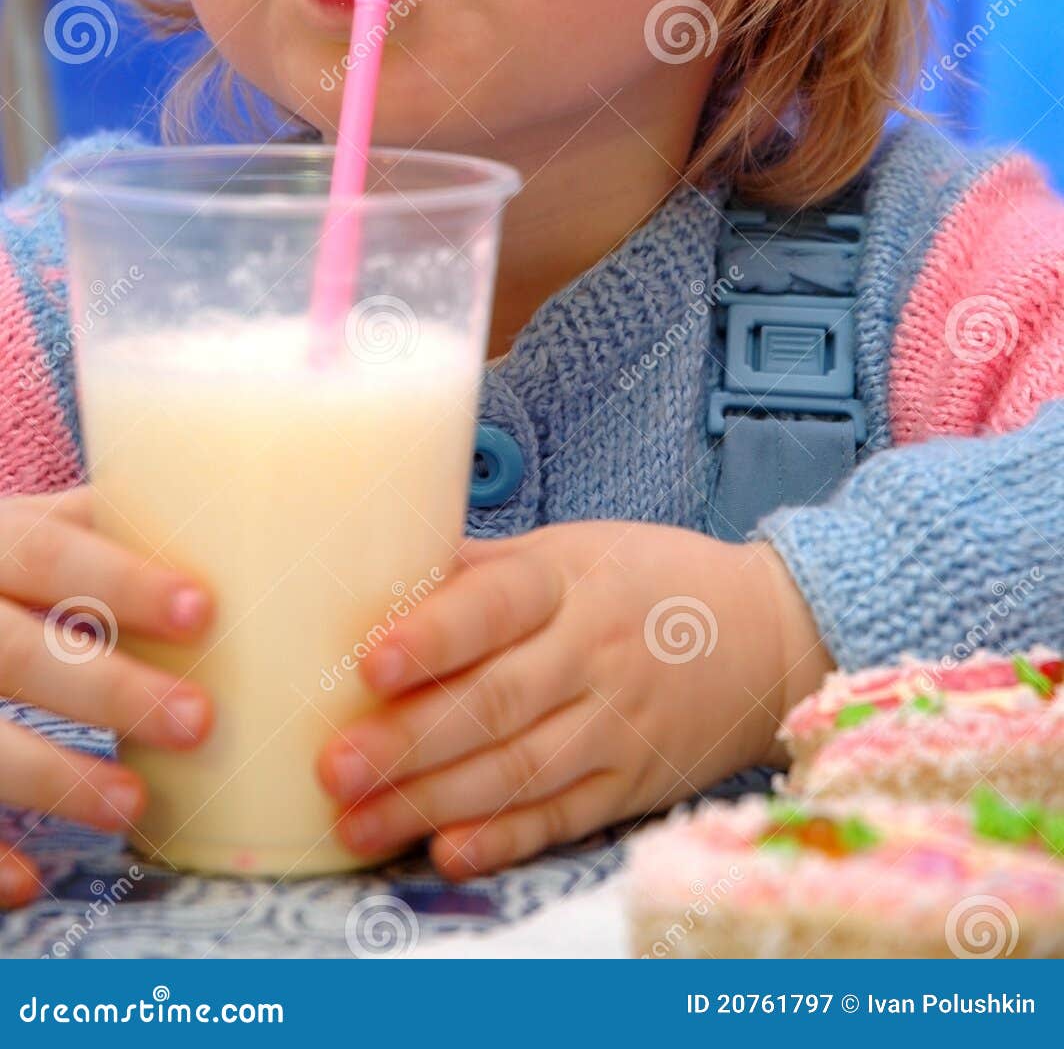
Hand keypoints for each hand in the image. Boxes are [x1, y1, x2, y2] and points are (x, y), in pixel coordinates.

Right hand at [0, 488, 213, 909]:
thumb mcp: (34, 526)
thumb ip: (110, 522)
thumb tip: (235, 512)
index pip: (54, 556)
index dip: (123, 582)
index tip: (203, 610)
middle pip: (19, 652)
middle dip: (109, 689)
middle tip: (199, 720)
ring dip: (56, 776)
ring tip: (135, 804)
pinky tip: (30, 882)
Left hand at [317, 521, 831, 878]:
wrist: (768, 632)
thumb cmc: (644, 580)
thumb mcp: (570, 549)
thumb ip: (480, 571)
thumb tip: (370, 577)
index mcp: (567, 579)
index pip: (497, 606)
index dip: (435, 637)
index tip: (371, 664)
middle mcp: (593, 651)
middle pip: (497, 701)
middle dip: (409, 740)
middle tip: (334, 765)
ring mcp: (616, 723)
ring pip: (518, 769)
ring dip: (432, 802)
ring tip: (355, 823)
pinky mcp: (631, 784)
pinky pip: (562, 816)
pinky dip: (505, 839)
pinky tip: (448, 853)